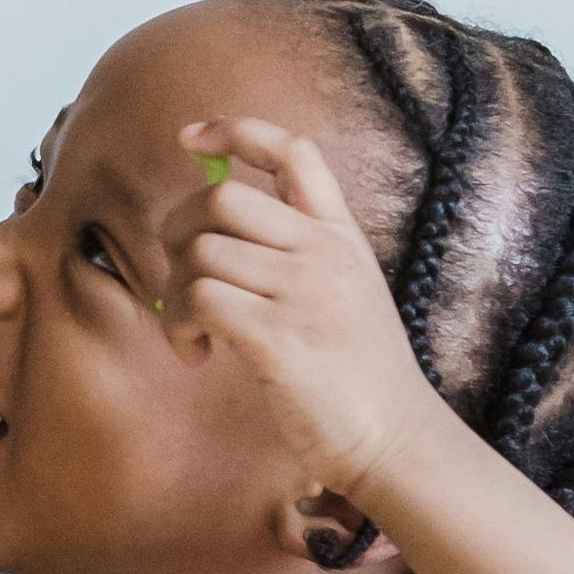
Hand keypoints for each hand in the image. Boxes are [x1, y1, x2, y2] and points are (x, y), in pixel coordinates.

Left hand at [169, 117, 440, 522]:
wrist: (399, 442)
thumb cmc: (359, 378)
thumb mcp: (346, 294)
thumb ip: (298, 256)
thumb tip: (212, 235)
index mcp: (342, 236)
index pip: (292, 150)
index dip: (233, 131)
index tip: (189, 138)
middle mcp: (325, 253)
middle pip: (220, 198)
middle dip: (175, 231)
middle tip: (181, 280)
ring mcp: (306, 293)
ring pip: (199, 252)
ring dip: (175, 293)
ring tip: (193, 333)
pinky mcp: (281, 338)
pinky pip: (200, 300)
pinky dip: (180, 326)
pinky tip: (198, 355)